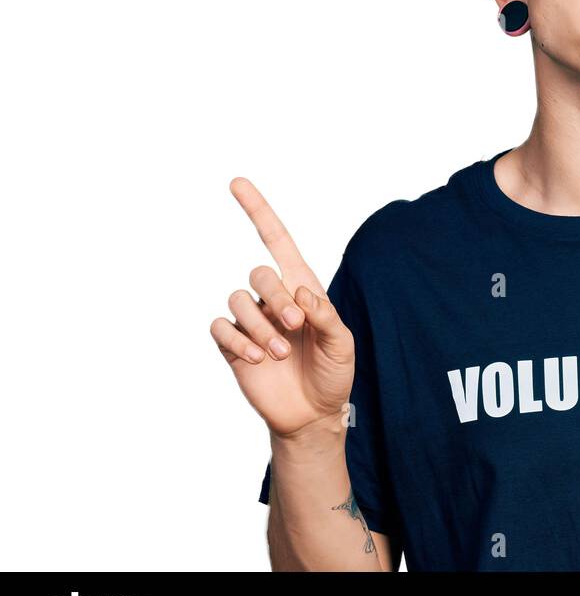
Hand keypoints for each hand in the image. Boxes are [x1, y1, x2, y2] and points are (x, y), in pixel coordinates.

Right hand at [209, 177, 354, 440]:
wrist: (313, 413)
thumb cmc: (333, 373)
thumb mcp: (343, 344)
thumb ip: (326, 315)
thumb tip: (301, 294)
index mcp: (302, 288)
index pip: (277, 241)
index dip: (258, 211)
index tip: (237, 183)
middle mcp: (273, 299)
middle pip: (259, 272)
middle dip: (278, 298)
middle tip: (296, 327)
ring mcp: (251, 321)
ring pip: (239, 299)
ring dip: (259, 325)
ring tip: (278, 352)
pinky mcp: (233, 345)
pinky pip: (221, 328)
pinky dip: (238, 341)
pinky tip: (256, 359)